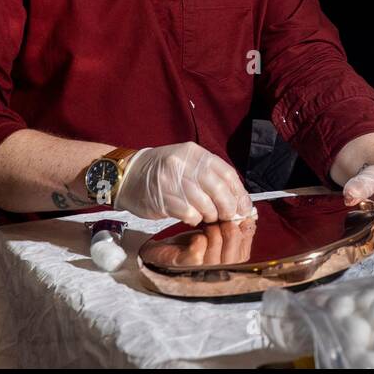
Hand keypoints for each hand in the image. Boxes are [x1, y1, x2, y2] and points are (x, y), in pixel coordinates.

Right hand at [114, 142, 251, 224]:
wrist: (129, 175)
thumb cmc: (163, 171)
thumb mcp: (188, 163)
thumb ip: (211, 176)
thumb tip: (237, 198)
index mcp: (195, 153)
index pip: (227, 173)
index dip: (239, 193)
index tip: (245, 207)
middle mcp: (184, 164)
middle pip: (219, 190)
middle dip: (228, 207)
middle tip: (229, 216)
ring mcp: (173, 182)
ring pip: (206, 205)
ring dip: (211, 215)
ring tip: (208, 216)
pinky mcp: (164, 199)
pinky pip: (190, 214)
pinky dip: (195, 219)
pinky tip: (191, 216)